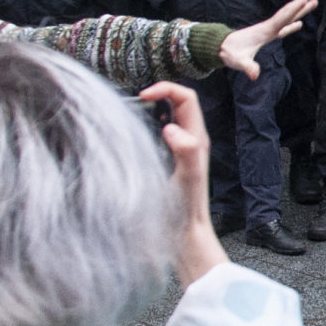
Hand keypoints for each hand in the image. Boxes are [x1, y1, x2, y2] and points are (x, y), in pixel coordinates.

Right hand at [140, 81, 227, 285]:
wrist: (183, 237)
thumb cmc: (185, 210)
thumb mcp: (186, 179)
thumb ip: (185, 152)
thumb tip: (171, 128)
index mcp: (195, 139)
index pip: (186, 97)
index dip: (166, 88)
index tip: (143, 95)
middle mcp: (190, 140)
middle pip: (177, 102)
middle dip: (158, 93)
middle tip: (134, 101)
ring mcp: (179, 150)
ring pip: (168, 116)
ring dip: (152, 109)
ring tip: (131, 113)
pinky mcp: (168, 161)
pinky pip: (158, 134)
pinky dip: (146, 126)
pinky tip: (131, 136)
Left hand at [220, 0, 319, 76]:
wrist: (221, 47)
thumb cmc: (230, 53)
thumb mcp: (238, 62)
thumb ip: (247, 67)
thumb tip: (254, 75)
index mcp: (266, 30)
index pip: (284, 17)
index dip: (296, 9)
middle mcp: (269, 27)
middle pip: (289, 11)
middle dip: (303, 1)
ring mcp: (269, 30)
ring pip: (288, 16)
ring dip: (300, 8)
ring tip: (313, 0)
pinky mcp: (267, 35)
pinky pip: (284, 27)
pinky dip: (293, 24)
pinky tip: (300, 23)